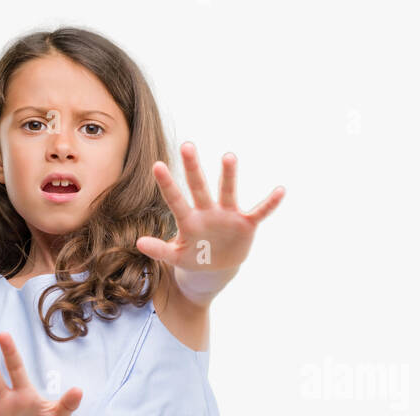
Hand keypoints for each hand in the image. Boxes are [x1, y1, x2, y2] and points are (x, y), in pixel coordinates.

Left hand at [136, 142, 284, 287]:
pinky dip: (270, 204)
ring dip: (228, 176)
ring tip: (229, 156)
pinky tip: (280, 191)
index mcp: (189, 220)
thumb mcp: (177, 257)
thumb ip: (160, 250)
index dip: (167, 184)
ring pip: (227, 192)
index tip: (157, 165)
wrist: (217, 267)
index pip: (175, 199)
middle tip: (187, 146)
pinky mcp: (245, 224)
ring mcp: (227, 216)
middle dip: (193, 168)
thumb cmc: (194, 257)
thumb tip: (139, 243)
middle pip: (199, 187)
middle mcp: (207, 212)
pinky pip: (260, 212)